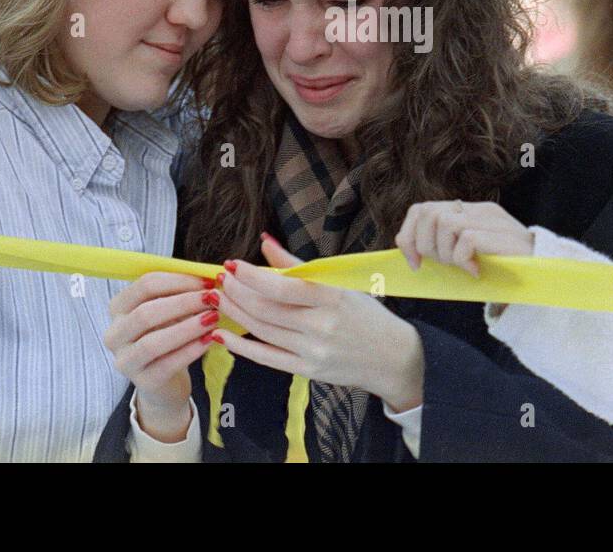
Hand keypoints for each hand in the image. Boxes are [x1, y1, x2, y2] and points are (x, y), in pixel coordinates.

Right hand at [104, 271, 213, 441]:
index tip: (206, 281)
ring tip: (213, 318)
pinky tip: (210, 339)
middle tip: (212, 299)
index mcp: (118, 308)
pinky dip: (190, 350)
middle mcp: (114, 334)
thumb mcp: (168, 311)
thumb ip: (181, 292)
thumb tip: (209, 274)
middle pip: (146, 313)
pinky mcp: (143, 382)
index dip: (178, 281)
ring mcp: (125, 360)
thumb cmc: (167, 335)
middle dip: (183, 303)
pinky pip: (167, 365)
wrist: (164, 380)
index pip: (144, 285)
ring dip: (187, 327)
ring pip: (153, 342)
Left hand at [213, 235, 425, 411]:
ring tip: (220, 298)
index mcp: (332, 297)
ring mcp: (313, 350)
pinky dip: (241, 346)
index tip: (232, 265)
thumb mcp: (339, 283)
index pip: (282, 286)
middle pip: (266, 308)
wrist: (392, 357)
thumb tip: (265, 241)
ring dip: (235, 313)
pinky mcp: (308, 371)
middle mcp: (322, 325)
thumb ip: (298, 264)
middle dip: (236, 292)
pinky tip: (224, 334)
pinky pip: (266, 358)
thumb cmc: (365, 314)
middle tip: (219, 280)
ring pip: (262, 330)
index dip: (251, 276)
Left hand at [395, 200, 534, 276]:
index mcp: (469, 211)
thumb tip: (412, 256)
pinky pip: (465, 239)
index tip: (415, 264)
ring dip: (446, 254)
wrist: (547, 276)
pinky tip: (476, 272)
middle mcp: (479, 210)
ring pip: (443, 223)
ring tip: (464, 267)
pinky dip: (464, 260)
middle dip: (426, 246)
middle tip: (446, 266)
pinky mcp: (501, 233)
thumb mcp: (470, 257)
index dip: (409, 236)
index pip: (422, 209)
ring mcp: (491, 220)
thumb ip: (447, 247)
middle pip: (428, 214)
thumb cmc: (506, 271)